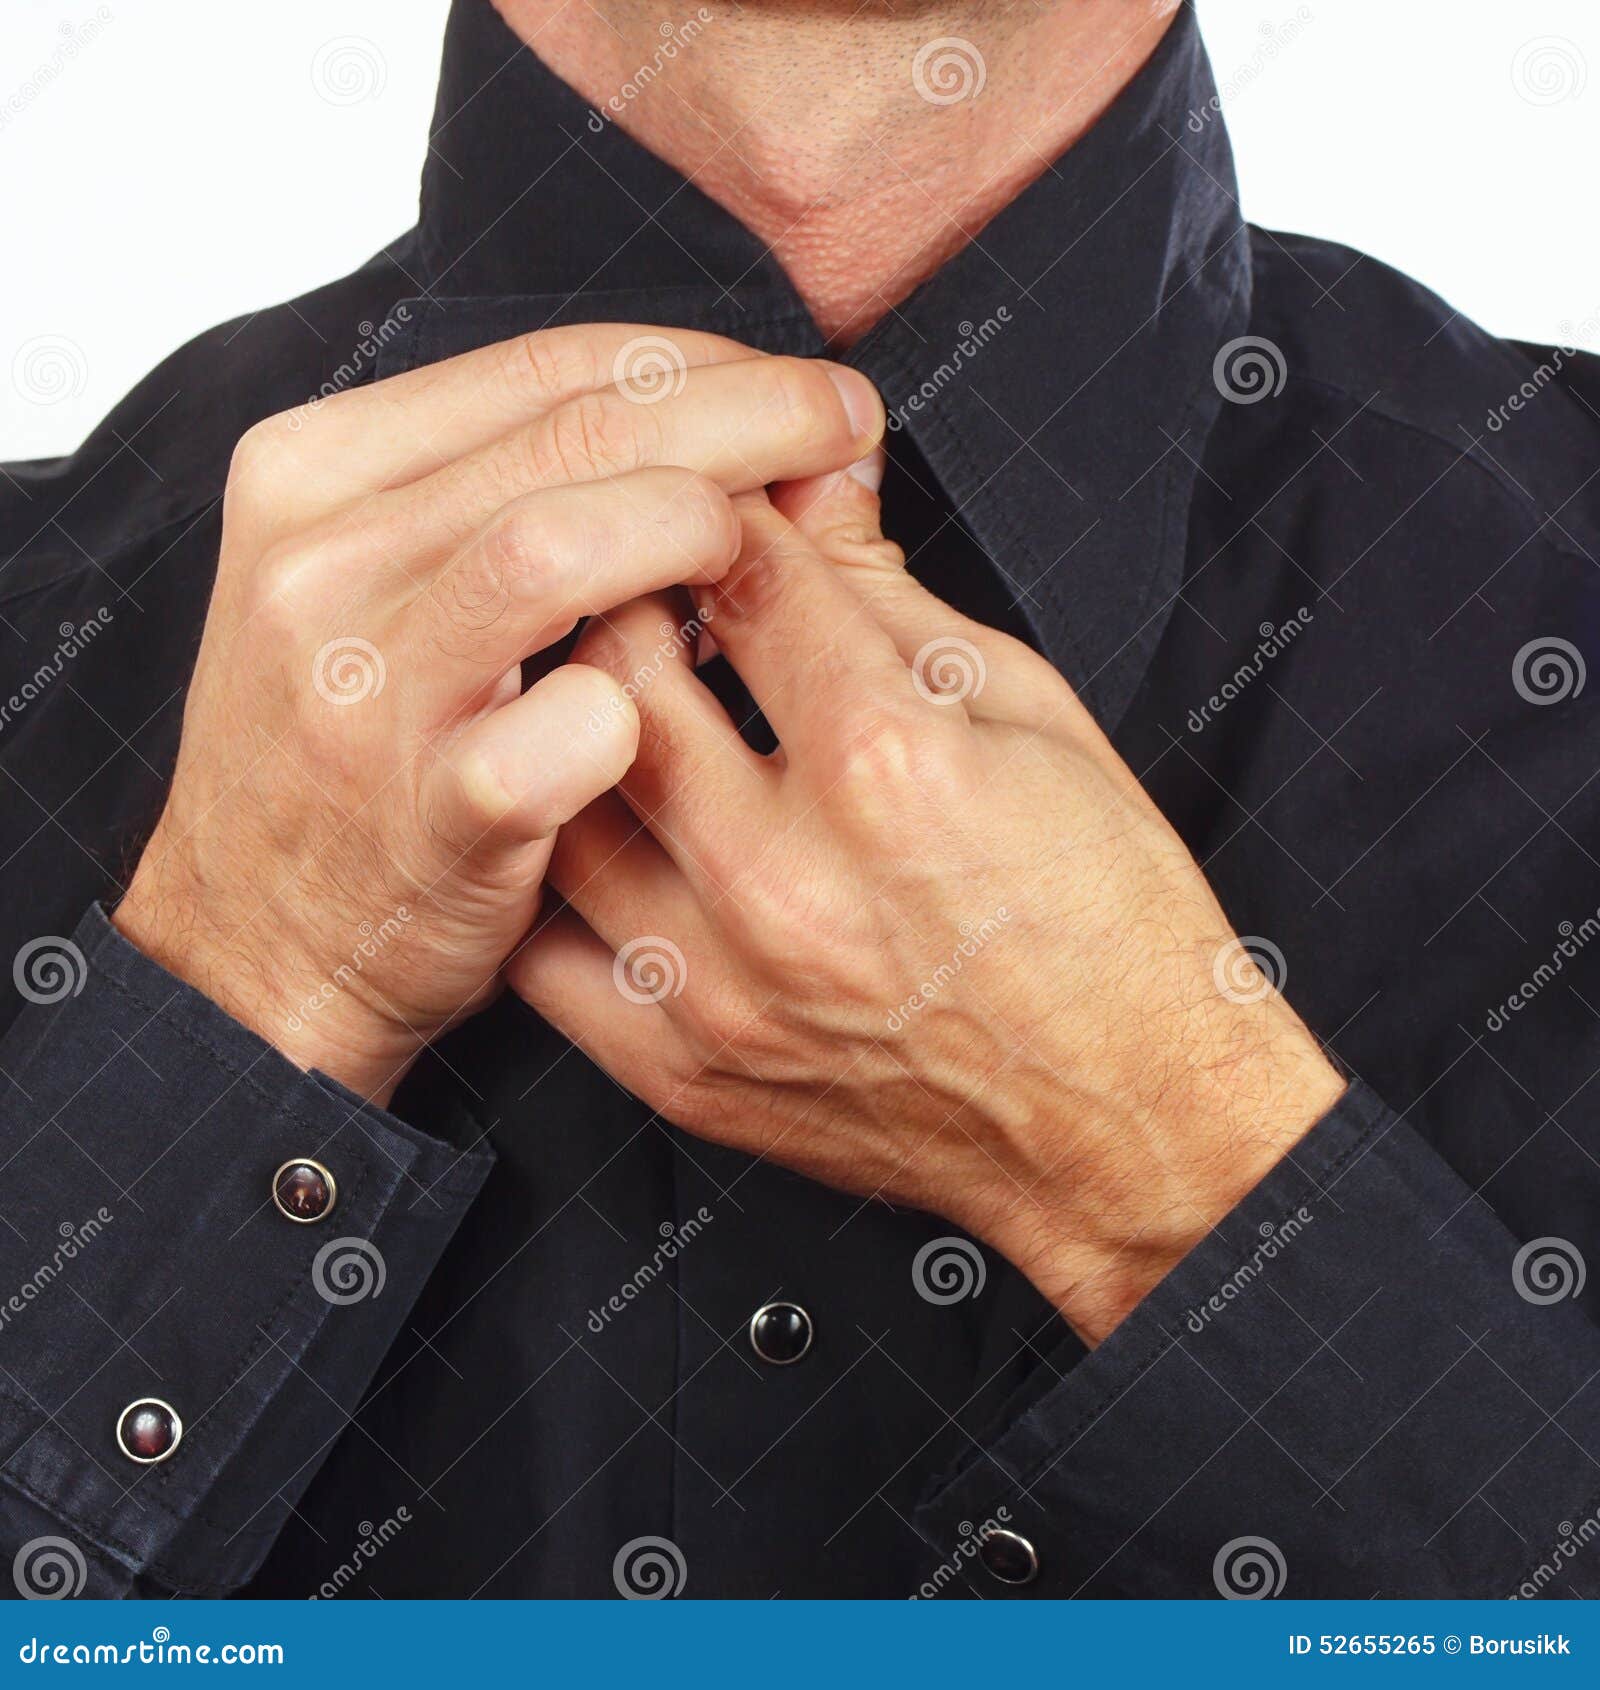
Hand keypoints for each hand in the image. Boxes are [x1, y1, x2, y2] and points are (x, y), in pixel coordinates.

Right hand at [115, 326, 883, 1103]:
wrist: (256, 945)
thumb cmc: (351, 757)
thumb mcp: (384, 587)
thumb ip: (512, 497)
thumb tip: (719, 425)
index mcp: (318, 472)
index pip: (548, 365)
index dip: (706, 363)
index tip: (800, 390)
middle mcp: (323, 560)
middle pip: (575, 433)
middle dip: (744, 418)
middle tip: (844, 429)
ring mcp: (362, 687)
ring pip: (555, 545)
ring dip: (696, 533)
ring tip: (767, 559)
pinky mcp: (423, 811)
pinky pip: (565, 725)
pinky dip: (645, 704)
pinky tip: (684, 707)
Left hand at [509, 461, 1343, 1342]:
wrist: (1131, 1124)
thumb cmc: (1108, 923)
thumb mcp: (1030, 717)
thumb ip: (894, 594)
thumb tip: (817, 479)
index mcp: (887, 763)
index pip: (743, 572)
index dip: (722, 506)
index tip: (716, 501)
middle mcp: (784, 875)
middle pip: (617, 663)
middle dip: (631, 591)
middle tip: (648, 582)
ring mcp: (718, 982)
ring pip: (554, 795)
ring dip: (576, 723)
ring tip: (614, 703)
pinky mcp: (681, 1067)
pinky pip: (544, 947)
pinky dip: (553, 874)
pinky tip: (597, 835)